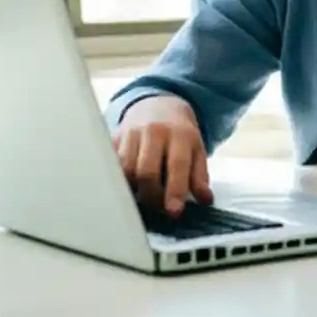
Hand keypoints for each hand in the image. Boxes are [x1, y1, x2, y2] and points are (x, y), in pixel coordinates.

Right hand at [113, 95, 213, 215]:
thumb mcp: (197, 150)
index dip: (175, 191)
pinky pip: (111, 165)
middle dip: (152, 196)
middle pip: (146, 172)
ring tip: (143, 196)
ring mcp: (131, 133)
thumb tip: (205, 200)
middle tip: (158, 207)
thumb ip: (200, 176)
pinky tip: (127, 186)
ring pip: (125, 171)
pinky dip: (118, 180)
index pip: (177, 165)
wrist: (158, 105)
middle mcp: (154, 131)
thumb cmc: (179, 134)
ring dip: (133, 190)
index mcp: (180, 135)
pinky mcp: (114, 138)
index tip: (174, 212)